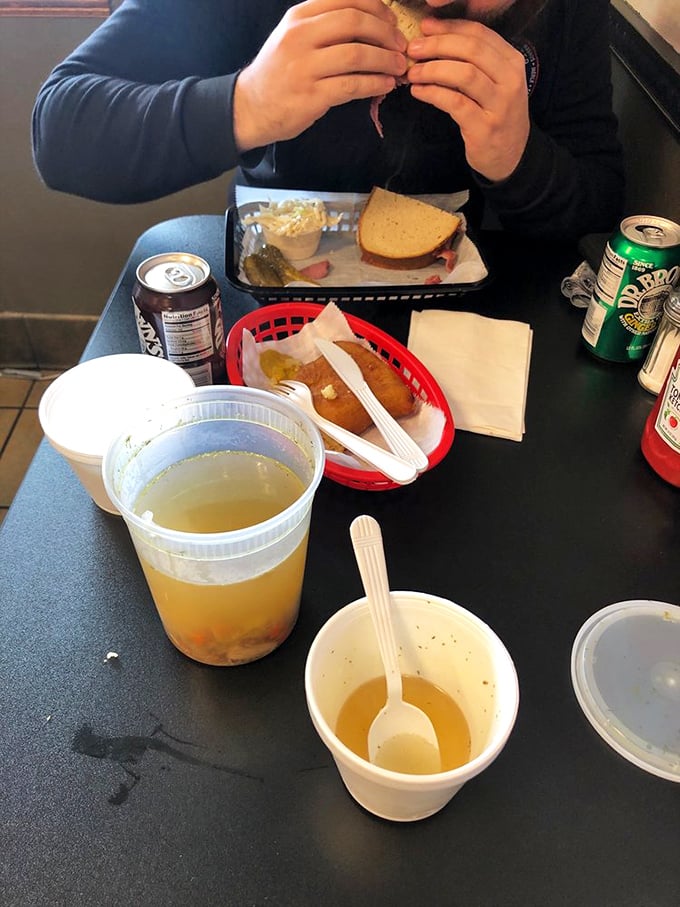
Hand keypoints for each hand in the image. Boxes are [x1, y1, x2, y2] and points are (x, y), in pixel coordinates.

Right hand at [234, 0, 407, 151]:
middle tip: (401, 45)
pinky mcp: (312, 96)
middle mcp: (300, 36)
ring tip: (398, 67)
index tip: (392, 20)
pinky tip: (385, 85)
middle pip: (354, 22)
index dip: (377, 7)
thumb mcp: (295, 36)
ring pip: (357, 55)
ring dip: (385, 60)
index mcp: (299, 16)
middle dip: (386, 33)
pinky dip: (375, 84)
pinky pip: (352, 86)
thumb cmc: (280, 71)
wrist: (252, 107)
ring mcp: (305, 67)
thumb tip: (370, 18)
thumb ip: (325, 23)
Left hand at [406, 18, 529, 181]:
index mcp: (512, 61)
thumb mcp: (494, 83)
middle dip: (437, 45)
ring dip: (432, 70)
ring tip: (413, 73)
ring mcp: (499, 105)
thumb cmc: (495, 115)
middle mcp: (510, 80)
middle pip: (471, 50)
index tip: (425, 27)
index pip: (480, 34)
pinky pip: (455, 103)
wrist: (511, 157)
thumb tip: (434, 37)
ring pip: (464, 75)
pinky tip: (418, 92)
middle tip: (414, 49)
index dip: (449, 27)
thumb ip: (473, 62)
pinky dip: (433, 94)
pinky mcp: (484, 128)